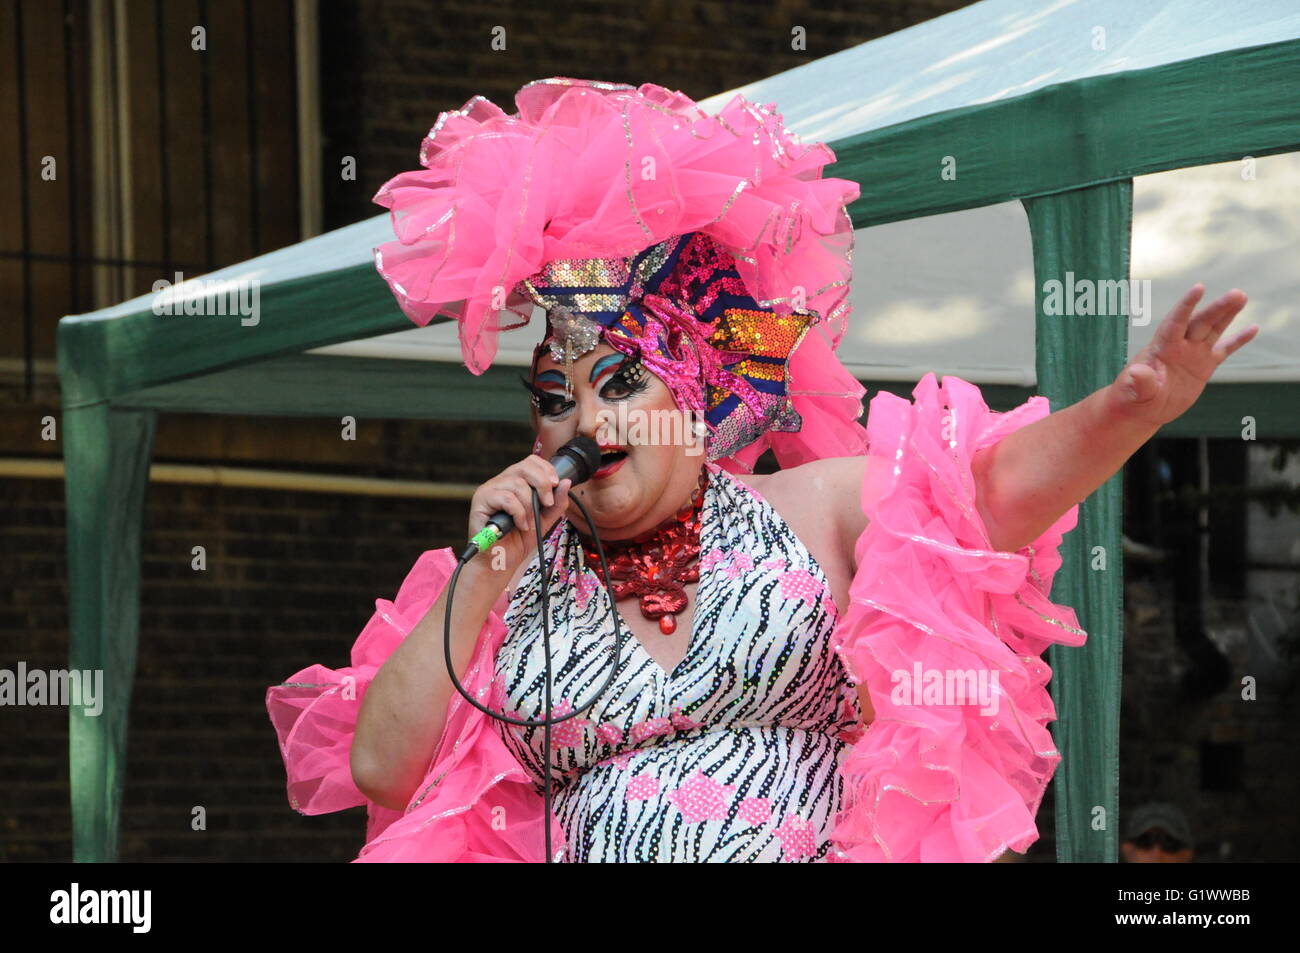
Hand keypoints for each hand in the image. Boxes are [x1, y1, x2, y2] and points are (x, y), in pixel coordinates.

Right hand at [467, 455, 572, 573]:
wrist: (501, 561)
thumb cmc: (518, 540)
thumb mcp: (544, 520)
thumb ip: (556, 503)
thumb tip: (566, 482)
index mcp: (515, 481)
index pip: (531, 461)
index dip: (546, 469)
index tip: (556, 484)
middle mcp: (501, 482)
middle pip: (525, 466)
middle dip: (542, 483)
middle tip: (547, 503)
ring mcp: (489, 490)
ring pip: (517, 484)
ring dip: (529, 506)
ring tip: (528, 523)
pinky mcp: (481, 501)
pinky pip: (507, 498)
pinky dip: (519, 513)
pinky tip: (520, 526)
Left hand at [1106, 283, 1258, 427]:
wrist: (1140, 409)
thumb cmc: (1132, 399)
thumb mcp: (1136, 392)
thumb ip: (1140, 382)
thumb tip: (1137, 372)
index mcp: (1161, 348)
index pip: (1176, 322)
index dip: (1187, 305)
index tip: (1199, 288)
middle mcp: (1179, 346)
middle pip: (1201, 322)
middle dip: (1217, 308)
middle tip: (1237, 293)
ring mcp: (1193, 354)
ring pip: (1213, 329)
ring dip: (1227, 314)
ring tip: (1241, 296)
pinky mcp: (1203, 366)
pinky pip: (1224, 350)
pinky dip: (1238, 340)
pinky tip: (1254, 327)